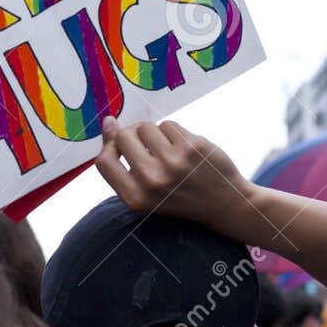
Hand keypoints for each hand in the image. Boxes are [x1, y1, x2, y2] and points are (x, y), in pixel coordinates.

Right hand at [94, 116, 255, 236]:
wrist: (224, 205)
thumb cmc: (179, 196)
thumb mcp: (145, 191)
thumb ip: (121, 162)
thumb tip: (108, 121)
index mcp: (135, 198)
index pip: (103, 161)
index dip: (109, 147)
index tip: (119, 144)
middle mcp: (152, 181)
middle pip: (124, 136)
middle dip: (132, 135)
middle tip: (148, 146)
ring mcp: (173, 162)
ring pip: (147, 127)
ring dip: (154, 133)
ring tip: (168, 150)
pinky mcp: (192, 147)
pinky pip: (169, 125)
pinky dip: (173, 133)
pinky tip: (184, 149)